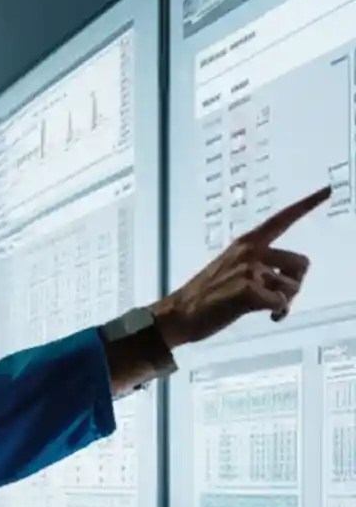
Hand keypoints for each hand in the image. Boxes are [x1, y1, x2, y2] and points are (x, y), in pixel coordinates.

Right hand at [151, 186, 330, 347]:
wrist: (178, 315)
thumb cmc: (207, 297)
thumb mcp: (231, 271)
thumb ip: (260, 269)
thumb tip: (287, 287)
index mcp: (246, 243)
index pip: (282, 219)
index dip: (307, 204)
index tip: (329, 189)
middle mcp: (250, 251)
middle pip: (301, 263)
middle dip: (295, 284)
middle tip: (277, 297)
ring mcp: (249, 270)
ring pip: (293, 287)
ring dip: (285, 301)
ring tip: (266, 308)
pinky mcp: (248, 290)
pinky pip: (282, 304)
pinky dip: (277, 314)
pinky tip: (265, 317)